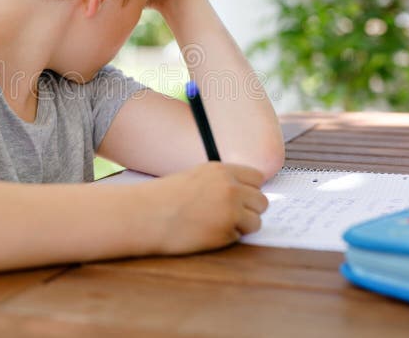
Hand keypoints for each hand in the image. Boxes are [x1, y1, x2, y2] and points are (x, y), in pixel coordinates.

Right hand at [142, 162, 267, 254]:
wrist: (146, 215)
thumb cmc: (164, 198)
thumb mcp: (195, 177)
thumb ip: (220, 182)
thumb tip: (245, 194)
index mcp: (222, 170)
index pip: (257, 178)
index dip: (250, 191)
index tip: (240, 199)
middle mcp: (230, 187)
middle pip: (262, 201)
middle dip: (249, 211)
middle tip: (229, 216)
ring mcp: (230, 210)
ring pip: (256, 221)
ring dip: (242, 226)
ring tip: (217, 226)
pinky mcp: (226, 232)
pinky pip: (240, 237)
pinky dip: (228, 238)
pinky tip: (207, 233)